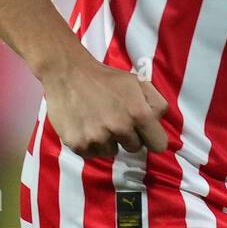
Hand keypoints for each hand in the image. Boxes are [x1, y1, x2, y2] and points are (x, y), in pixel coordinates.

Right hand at [42, 57, 169, 158]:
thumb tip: (158, 123)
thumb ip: (156, 103)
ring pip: (112, 152)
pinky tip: (86, 127)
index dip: (152, 138)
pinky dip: (90, 144)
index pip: (158, 145)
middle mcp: (119, 128)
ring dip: (108, 141)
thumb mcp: (138, 83)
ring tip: (98, 122)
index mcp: (138, 113)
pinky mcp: (78, 144)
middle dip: (129, 136)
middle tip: (115, 119)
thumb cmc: (107, 79)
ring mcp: (97, 138)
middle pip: (135, 148)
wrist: (68, 73)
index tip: (144, 133)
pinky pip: (92, 154)